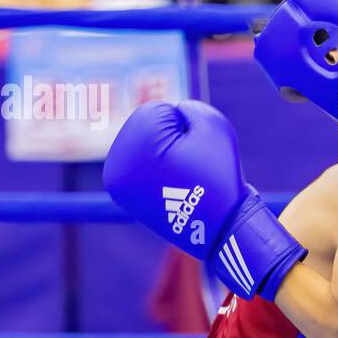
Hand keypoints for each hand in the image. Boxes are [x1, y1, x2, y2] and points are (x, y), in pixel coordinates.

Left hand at [103, 100, 306, 298]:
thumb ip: (189, 108)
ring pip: (145, 148)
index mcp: (133, 143)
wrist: (220, 228)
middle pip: (146, 130)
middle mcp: (117, 164)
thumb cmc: (218, 176)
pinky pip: (143, 168)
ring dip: (164, 155)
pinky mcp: (124, 197)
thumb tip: (173, 115)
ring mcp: (117, 183)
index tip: (195, 153)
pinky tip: (174, 187)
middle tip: (191, 167)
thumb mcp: (213, 127)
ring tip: (184, 179)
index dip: (185, 126)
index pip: (158, 112)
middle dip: (171, 140)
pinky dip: (159, 171)